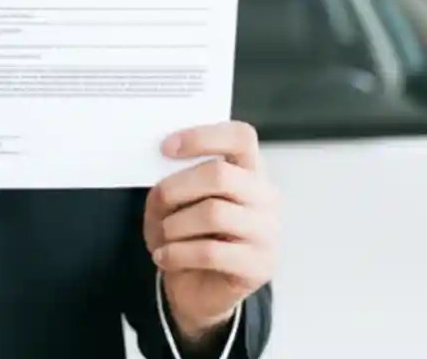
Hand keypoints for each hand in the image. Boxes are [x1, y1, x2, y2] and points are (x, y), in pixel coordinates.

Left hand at [144, 121, 278, 346]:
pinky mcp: (260, 265)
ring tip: (163, 237)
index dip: (202, 137)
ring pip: (214, 213)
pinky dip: (178, 254)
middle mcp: (265, 197)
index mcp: (249, 171)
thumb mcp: (173, 204)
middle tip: (158, 203)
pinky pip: (211, 252)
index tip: (166, 147)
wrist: (198, 289)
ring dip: (175, 225)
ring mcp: (267, 232)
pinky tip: (165, 257)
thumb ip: (173, 183)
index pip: (240, 137)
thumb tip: (161, 176)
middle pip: (221, 174)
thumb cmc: (188, 236)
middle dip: (177, 187)